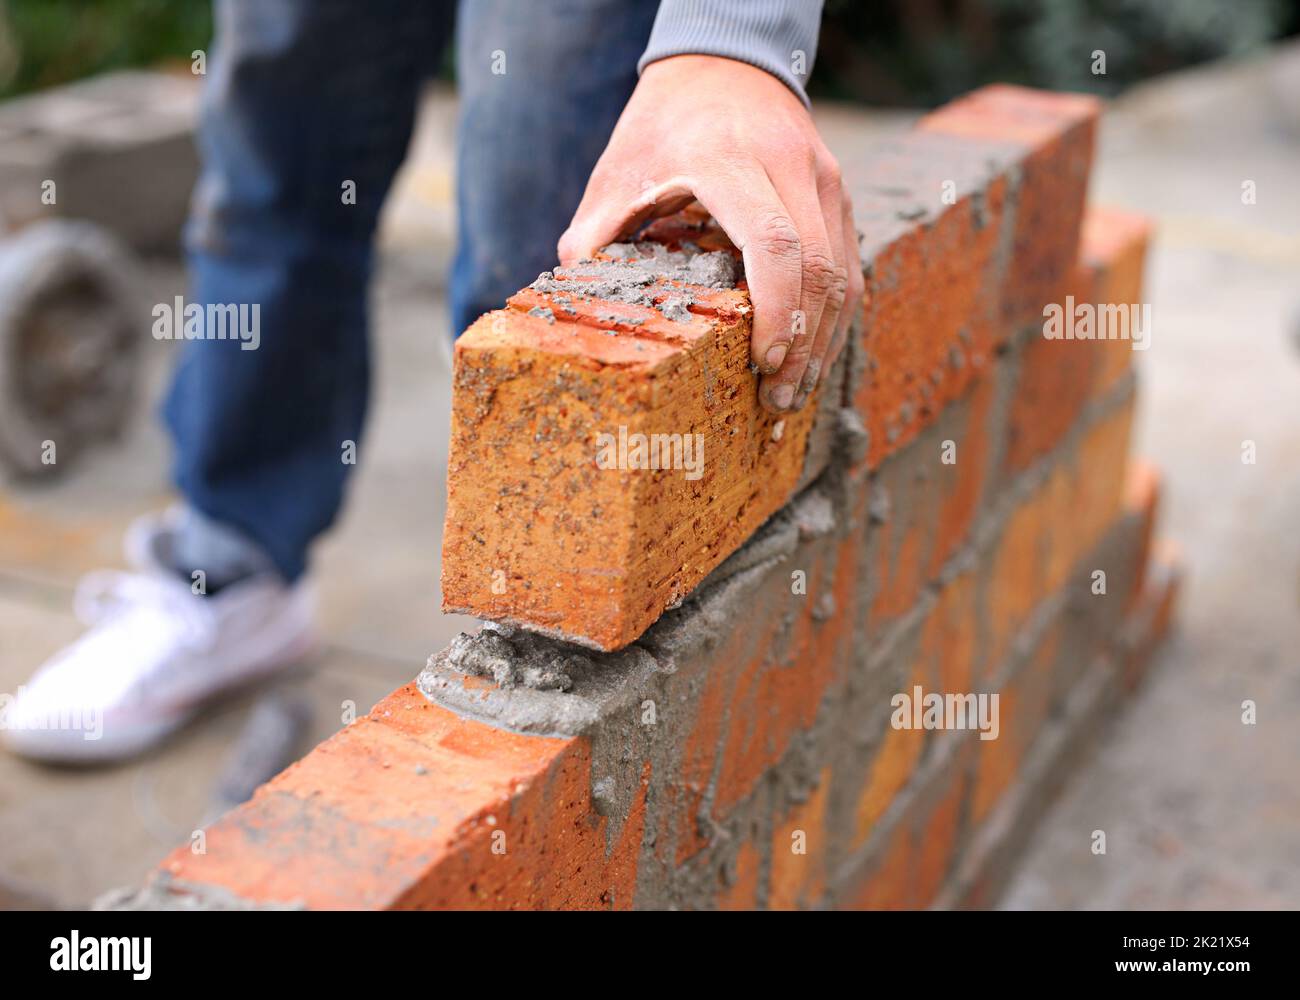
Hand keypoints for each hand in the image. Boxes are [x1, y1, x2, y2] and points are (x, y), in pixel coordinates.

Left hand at [559, 55, 860, 413]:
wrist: (722, 61)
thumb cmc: (662, 123)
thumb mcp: (617, 170)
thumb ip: (596, 234)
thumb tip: (579, 304)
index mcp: (732, 161)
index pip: (775, 246)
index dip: (776, 313)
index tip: (762, 365)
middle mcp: (791, 167)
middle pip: (819, 271)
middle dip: (804, 347)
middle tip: (778, 403)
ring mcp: (824, 179)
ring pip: (843, 274)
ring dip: (824, 341)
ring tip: (795, 393)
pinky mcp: (838, 194)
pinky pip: (848, 264)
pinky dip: (831, 317)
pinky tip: (809, 355)